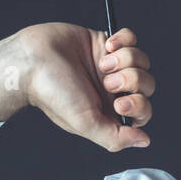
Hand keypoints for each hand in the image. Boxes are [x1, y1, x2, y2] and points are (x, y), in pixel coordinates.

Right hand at [19, 22, 154, 151]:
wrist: (33, 59)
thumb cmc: (53, 93)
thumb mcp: (85, 124)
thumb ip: (115, 138)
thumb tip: (144, 140)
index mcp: (109, 111)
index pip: (143, 111)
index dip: (139, 105)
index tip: (119, 103)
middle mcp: (112, 90)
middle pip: (147, 84)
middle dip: (132, 81)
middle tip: (108, 82)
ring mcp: (111, 65)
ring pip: (142, 61)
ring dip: (126, 60)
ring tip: (102, 63)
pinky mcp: (106, 43)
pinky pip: (131, 39)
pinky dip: (124, 41)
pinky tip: (106, 46)